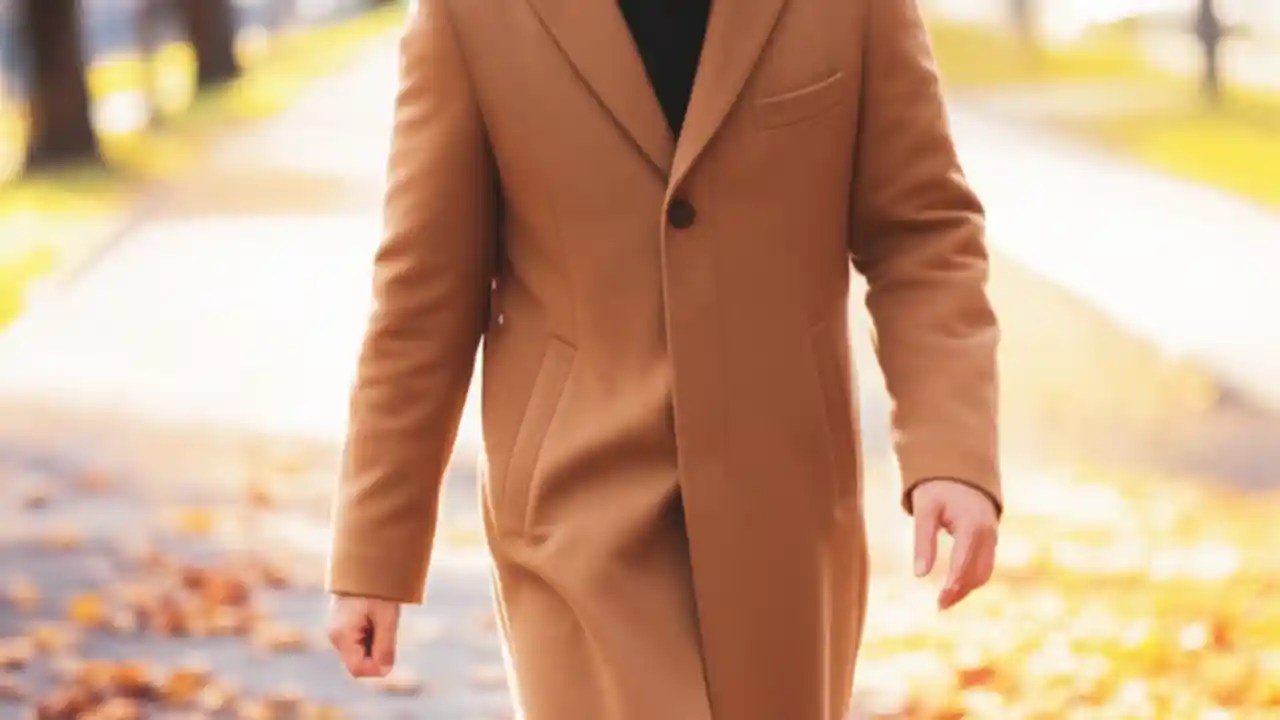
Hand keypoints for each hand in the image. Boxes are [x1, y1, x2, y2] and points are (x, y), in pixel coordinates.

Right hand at [327, 593, 400, 677]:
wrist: (364, 558)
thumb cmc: (376, 586)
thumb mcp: (387, 616)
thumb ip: (385, 645)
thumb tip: (385, 671)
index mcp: (342, 636)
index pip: (358, 669)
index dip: (377, 667)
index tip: (391, 646)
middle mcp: (335, 636)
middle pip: (359, 661)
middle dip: (377, 651)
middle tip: (386, 625)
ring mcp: (337, 630)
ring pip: (361, 650)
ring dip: (376, 641)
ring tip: (381, 616)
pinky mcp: (343, 623)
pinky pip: (360, 640)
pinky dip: (372, 633)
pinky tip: (377, 615)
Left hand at [911, 479, 998, 609]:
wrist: (959, 470)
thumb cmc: (937, 489)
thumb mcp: (925, 510)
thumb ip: (923, 541)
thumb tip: (919, 575)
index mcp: (973, 526)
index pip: (964, 564)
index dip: (953, 585)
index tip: (939, 602)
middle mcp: (988, 534)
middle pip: (977, 573)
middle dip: (959, 591)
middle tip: (938, 606)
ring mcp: (993, 537)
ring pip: (984, 572)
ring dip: (966, 589)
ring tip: (944, 601)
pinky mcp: (990, 539)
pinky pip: (984, 565)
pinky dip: (971, 578)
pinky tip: (953, 587)